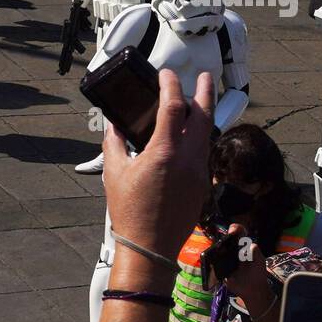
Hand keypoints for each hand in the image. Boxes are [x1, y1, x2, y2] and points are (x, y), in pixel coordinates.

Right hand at [103, 70, 213, 272]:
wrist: (150, 246)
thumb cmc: (129, 211)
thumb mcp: (114, 174)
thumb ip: (114, 144)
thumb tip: (115, 127)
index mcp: (163, 152)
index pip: (173, 106)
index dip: (170, 85)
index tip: (165, 75)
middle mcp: (187, 159)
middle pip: (202, 115)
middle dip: (204, 92)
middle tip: (204, 76)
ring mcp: (199, 172)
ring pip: (207, 135)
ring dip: (204, 115)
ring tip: (200, 103)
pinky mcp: (203, 185)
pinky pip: (204, 154)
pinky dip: (200, 138)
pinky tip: (192, 137)